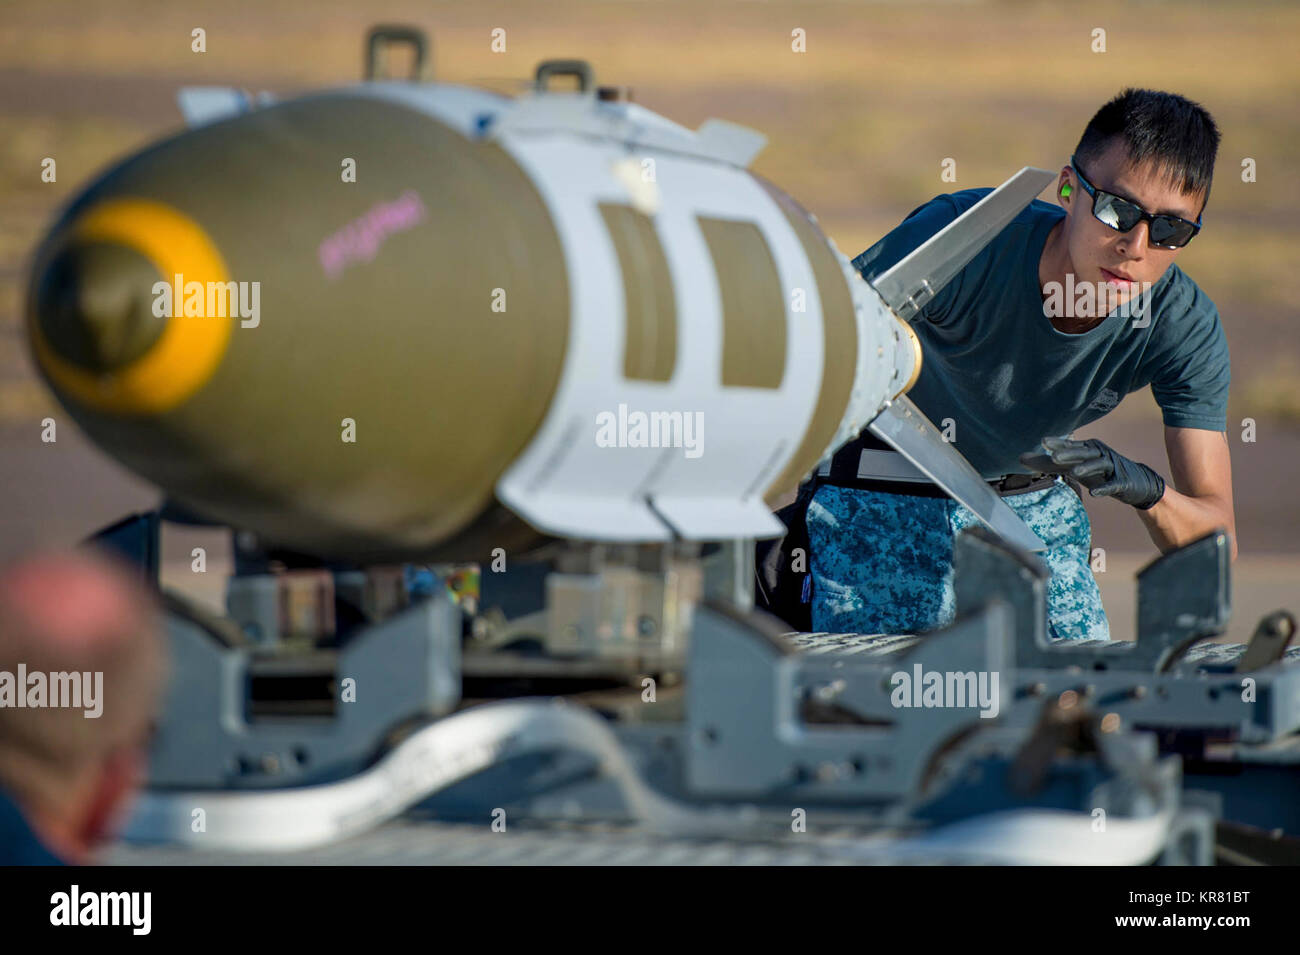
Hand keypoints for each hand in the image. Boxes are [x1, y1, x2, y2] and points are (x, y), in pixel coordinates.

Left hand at [1019, 436, 1165, 509]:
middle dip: (1069, 453)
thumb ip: (1047, 463)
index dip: (1058, 443)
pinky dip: (1104, 488)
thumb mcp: (1072, 467)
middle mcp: (1099, 454)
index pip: (1070, 444)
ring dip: (1086, 467)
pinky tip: (1095, 494)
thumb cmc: (1099, 472)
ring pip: (1098, 465)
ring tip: (1073, 471)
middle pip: (1082, 452)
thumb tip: (1019, 458)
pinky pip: (1113, 485)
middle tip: (1053, 456)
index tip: (1042, 442)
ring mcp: (1112, 467)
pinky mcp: (1122, 482)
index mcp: (1086, 449)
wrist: (1136, 482)